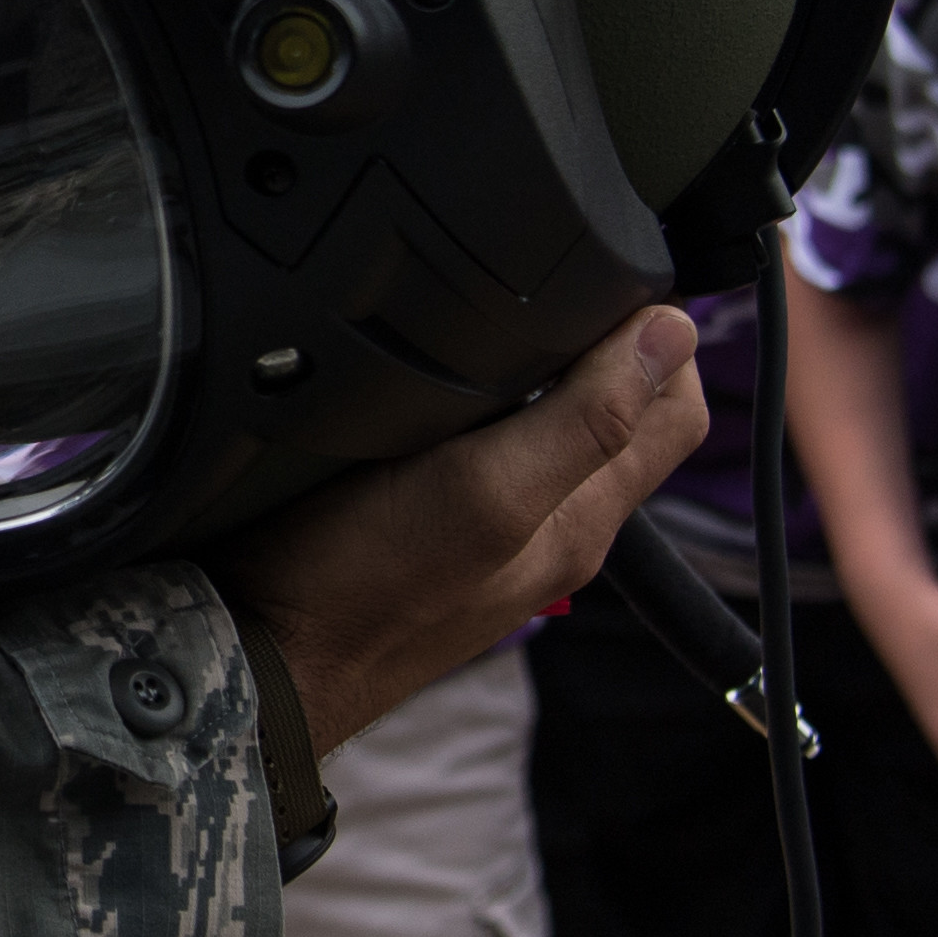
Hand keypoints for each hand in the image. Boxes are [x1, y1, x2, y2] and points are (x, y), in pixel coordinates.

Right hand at [208, 307, 703, 749]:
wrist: (260, 663)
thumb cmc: (360, 590)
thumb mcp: (485, 493)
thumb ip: (586, 420)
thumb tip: (673, 332)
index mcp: (584, 518)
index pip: (678, 412)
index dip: (667, 334)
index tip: (614, 273)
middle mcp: (552, 528)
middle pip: (621, 418)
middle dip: (609, 340)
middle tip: (554, 273)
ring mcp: (493, 534)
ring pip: (552, 432)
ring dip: (544, 370)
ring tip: (497, 310)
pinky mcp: (434, 533)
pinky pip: (487, 456)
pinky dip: (483, 406)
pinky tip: (435, 380)